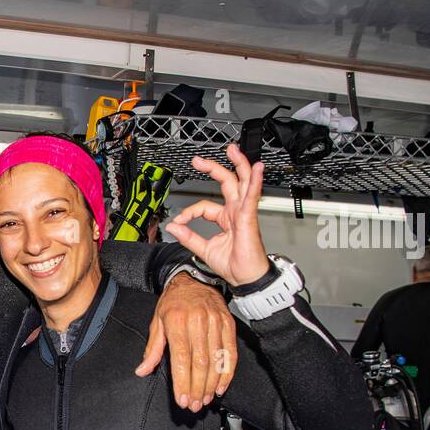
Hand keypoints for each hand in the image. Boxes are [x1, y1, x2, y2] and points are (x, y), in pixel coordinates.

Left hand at [135, 273, 237, 411]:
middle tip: (194, 405)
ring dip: (211, 384)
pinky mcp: (228, 323)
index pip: (181, 358)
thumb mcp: (157, 322)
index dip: (182, 382)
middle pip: (200, 363)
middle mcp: (198, 322)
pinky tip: (220, 387)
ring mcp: (215, 322)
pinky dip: (227, 372)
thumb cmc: (172, 303)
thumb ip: (153, 349)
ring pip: (216, 360)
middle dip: (197, 388)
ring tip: (204, 400)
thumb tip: (142, 371)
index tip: (182, 400)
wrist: (193, 278)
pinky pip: (230, 352)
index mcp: (177, 321)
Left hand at [165, 143, 270, 287]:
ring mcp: (243, 213)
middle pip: (227, 182)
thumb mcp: (203, 249)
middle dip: (214, 168)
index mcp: (226, 218)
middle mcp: (235, 212)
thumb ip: (189, 237)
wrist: (246, 278)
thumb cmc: (234, 265)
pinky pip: (252, 196)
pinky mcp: (249, 218)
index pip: (204, 206)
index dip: (189, 211)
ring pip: (243, 182)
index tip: (179, 223)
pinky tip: (256, 168)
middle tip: (198, 160)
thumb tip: (173, 226)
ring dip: (238, 164)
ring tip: (233, 150)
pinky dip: (254, 181)